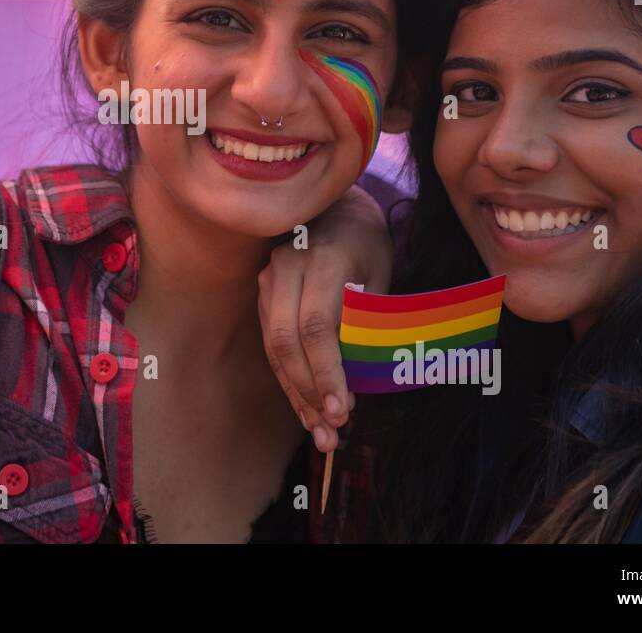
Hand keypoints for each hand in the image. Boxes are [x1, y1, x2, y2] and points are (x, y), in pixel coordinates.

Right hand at [258, 183, 391, 451]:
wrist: (335, 208)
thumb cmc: (366, 244)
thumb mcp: (379, 274)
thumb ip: (368, 320)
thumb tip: (361, 377)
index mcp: (324, 258)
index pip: (317, 324)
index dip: (328, 371)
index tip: (345, 408)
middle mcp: (287, 266)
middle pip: (286, 340)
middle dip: (309, 390)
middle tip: (334, 429)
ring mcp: (269, 279)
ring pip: (274, 347)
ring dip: (297, 394)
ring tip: (322, 433)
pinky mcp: (262, 295)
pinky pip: (270, 344)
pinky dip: (289, 380)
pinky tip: (307, 409)